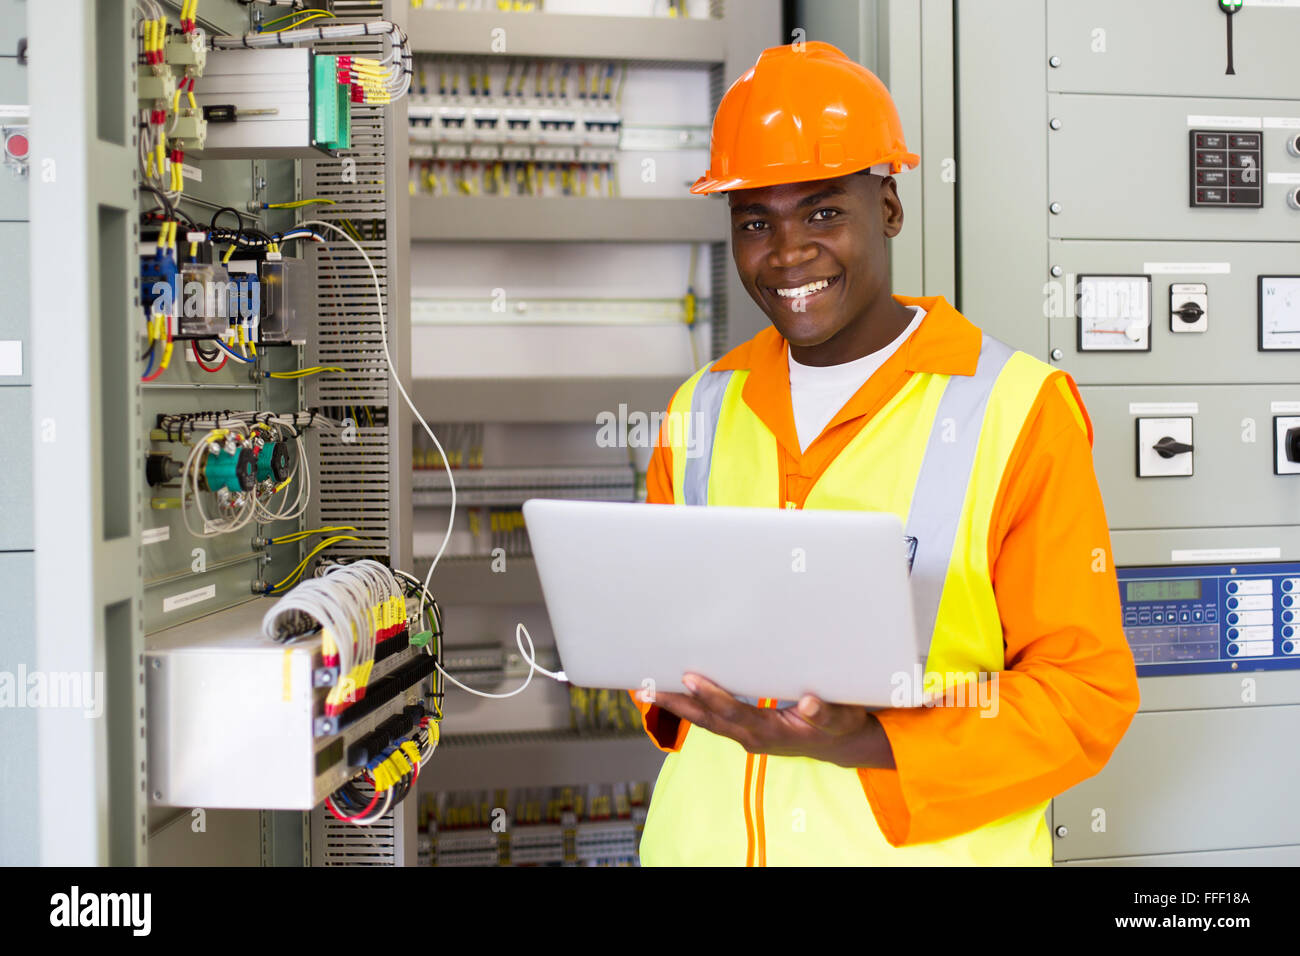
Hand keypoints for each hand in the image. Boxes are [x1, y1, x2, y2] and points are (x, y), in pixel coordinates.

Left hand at [651, 673, 894, 769]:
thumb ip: (825, 713)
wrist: (838, 745)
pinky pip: (710, 718)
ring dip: (675, 704)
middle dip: (675, 703)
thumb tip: (809, 702)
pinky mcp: (742, 729)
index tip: (689, 677)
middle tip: (644, 688)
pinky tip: (671, 691)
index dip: (711, 695)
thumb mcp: (840, 720)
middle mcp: (750, 736)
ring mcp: (744, 735)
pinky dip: (688, 705)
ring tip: (645, 688)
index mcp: (769, 732)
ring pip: (703, 720)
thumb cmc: (838, 727)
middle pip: (706, 719)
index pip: (733, 712)